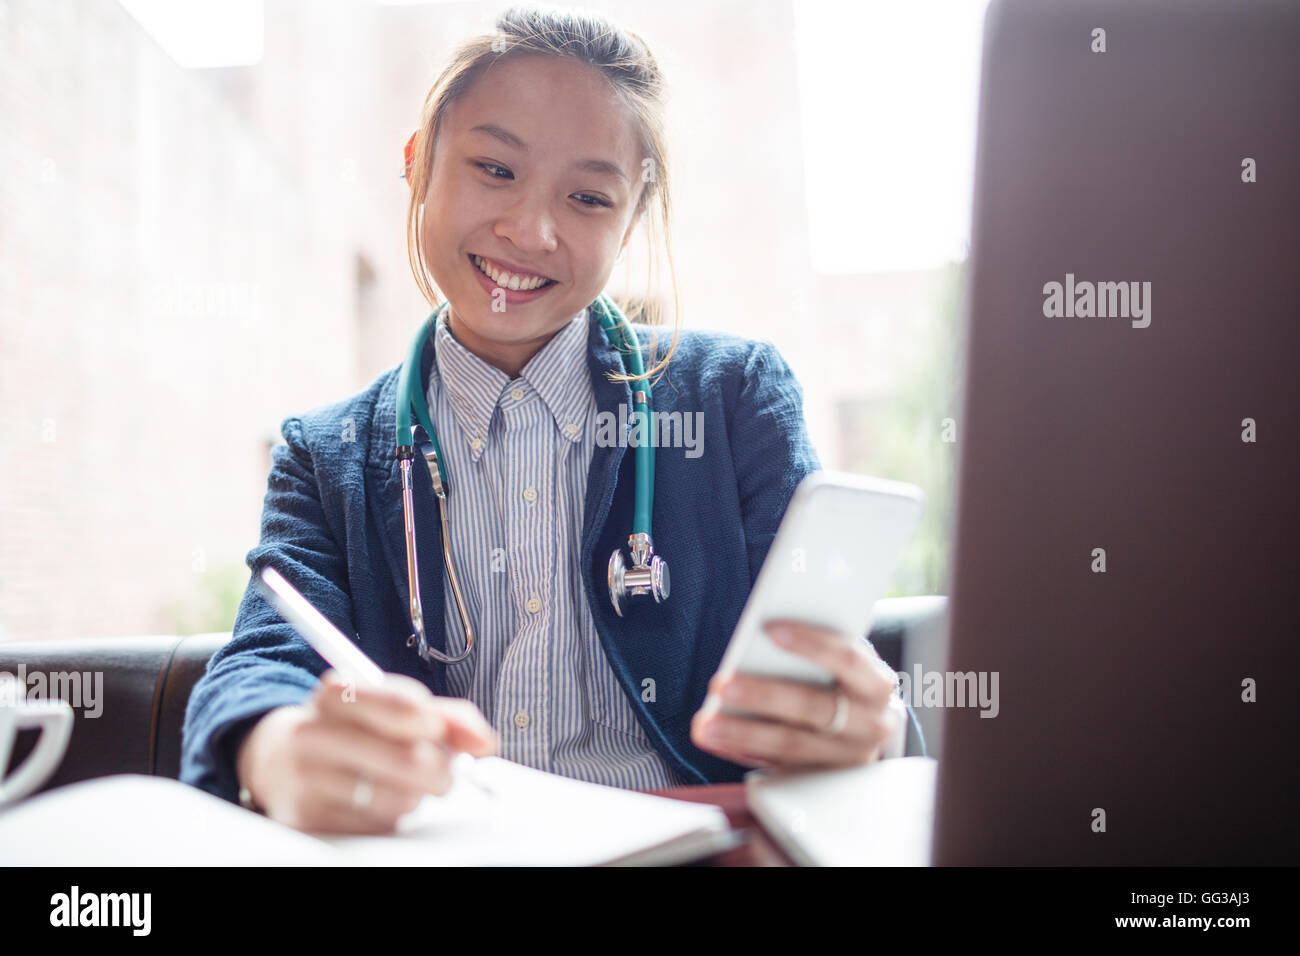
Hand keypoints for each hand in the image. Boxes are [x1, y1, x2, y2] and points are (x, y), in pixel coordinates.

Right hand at [236, 669, 498, 833]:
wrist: (277, 760)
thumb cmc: (349, 729)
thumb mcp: (385, 707)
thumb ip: (443, 716)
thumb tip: (485, 741)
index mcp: (334, 695)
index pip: (388, 701)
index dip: (423, 716)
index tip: (437, 727)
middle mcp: (314, 734)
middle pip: (406, 759)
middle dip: (441, 768)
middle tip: (444, 770)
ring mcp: (308, 780)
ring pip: (398, 797)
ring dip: (417, 795)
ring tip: (404, 784)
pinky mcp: (309, 820)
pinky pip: (378, 825)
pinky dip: (392, 816)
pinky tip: (378, 802)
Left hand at [690, 620, 901, 770]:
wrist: (866, 729)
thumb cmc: (843, 683)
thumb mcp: (842, 664)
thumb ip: (816, 650)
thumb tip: (763, 634)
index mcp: (876, 684)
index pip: (848, 659)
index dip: (811, 643)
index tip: (769, 630)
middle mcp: (870, 723)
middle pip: (814, 707)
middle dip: (764, 695)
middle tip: (722, 684)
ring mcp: (847, 757)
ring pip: (791, 744)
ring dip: (742, 732)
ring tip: (705, 722)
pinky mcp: (821, 778)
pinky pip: (776, 766)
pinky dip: (740, 750)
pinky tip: (714, 738)